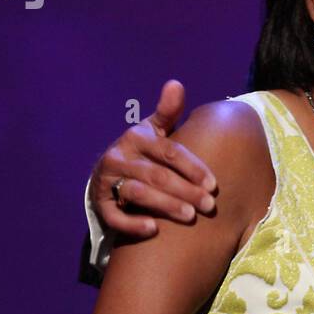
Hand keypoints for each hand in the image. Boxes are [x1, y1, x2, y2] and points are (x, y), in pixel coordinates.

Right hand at [90, 80, 217, 237]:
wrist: (106, 175)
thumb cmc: (141, 153)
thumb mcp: (153, 131)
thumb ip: (167, 112)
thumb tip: (176, 84)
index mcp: (136, 137)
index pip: (169, 152)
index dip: (192, 168)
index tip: (213, 184)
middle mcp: (119, 157)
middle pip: (157, 175)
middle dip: (185, 191)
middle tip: (208, 205)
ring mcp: (107, 181)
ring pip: (138, 194)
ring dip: (165, 205)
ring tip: (189, 217)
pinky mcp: (100, 204)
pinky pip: (115, 217)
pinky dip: (133, 224)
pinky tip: (154, 230)